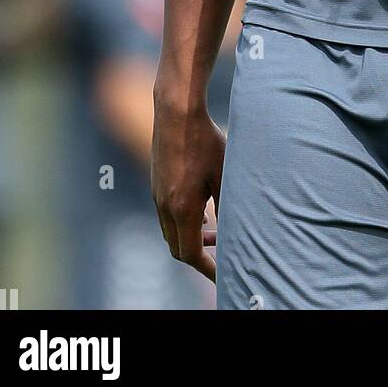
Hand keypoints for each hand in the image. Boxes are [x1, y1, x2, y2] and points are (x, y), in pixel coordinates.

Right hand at [151, 95, 224, 281]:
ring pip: (170, 232)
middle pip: (177, 248)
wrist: (176, 112)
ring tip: (215, 230)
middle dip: (198, 257)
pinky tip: (202, 207)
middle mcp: (164, 206)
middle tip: (220, 253)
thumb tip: (231, 232)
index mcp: (182, 209)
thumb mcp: (224, 174)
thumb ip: (227, 207)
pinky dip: (183, 222)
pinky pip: (166, 215)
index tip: (222, 274)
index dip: (207, 268)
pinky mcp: (156, 184)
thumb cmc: (205, 141)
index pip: (190, 254)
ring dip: (190, 237)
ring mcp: (157, 195)